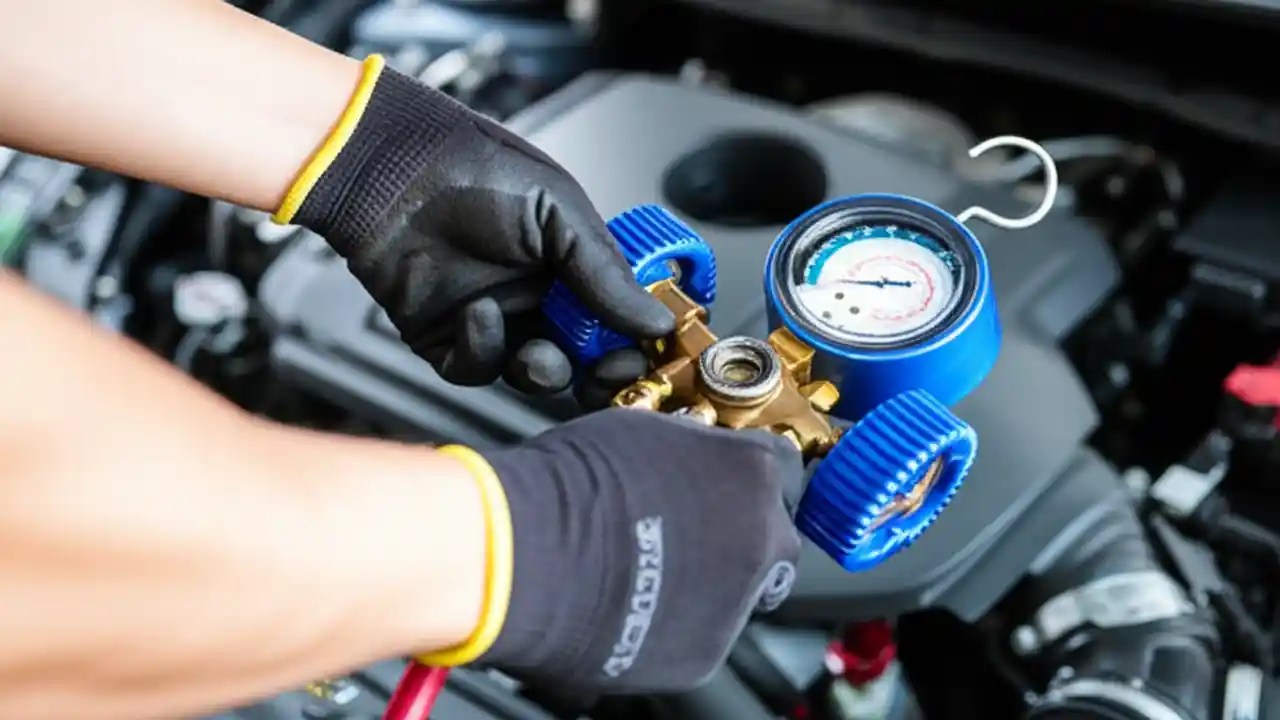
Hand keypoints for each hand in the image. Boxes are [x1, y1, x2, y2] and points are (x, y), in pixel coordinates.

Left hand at [286, 63, 671, 399]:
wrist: (395, 169)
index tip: (648, 355)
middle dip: (596, 375)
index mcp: (572, 265)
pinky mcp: (446, 338)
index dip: (634, 343)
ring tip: (537, 351)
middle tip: (603, 373)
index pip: (617, 319)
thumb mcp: (560, 213)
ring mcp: (494, 319)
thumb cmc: (478, 169)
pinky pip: (475, 370)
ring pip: (533, 375)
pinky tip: (476, 314)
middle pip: (582, 359)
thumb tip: (657, 322)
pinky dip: (482, 351)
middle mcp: (536, 296)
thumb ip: (607, 272)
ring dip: (544, 372)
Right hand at [475, 409, 803, 694]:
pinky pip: (701, 637)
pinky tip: (630, 606)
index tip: (731, 486)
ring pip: (739, 595)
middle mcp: (761, 541)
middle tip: (688, 533)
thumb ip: (691, 448)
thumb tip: (695, 453)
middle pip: (775, 540)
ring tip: (647, 573)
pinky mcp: (702, 655)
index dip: (750, 480)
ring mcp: (735, 604)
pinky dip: (675, 626)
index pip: (785, 471)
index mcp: (751, 475)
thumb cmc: (566, 485)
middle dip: (742, 538)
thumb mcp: (643, 433)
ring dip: (709, 585)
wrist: (522, 556)